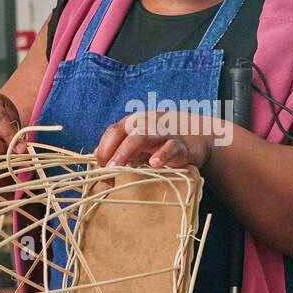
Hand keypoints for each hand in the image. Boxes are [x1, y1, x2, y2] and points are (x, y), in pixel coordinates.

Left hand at [94, 111, 215, 169]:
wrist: (196, 136)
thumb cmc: (161, 142)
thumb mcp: (138, 143)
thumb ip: (118, 148)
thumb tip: (95, 157)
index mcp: (132, 123)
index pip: (112, 132)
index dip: (103, 150)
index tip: (99, 170)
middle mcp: (145, 124)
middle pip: (122, 132)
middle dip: (111, 151)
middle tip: (105, 169)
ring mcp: (162, 132)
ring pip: (141, 136)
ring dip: (126, 151)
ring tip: (117, 168)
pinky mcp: (179, 145)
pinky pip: (170, 147)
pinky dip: (162, 154)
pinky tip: (154, 163)